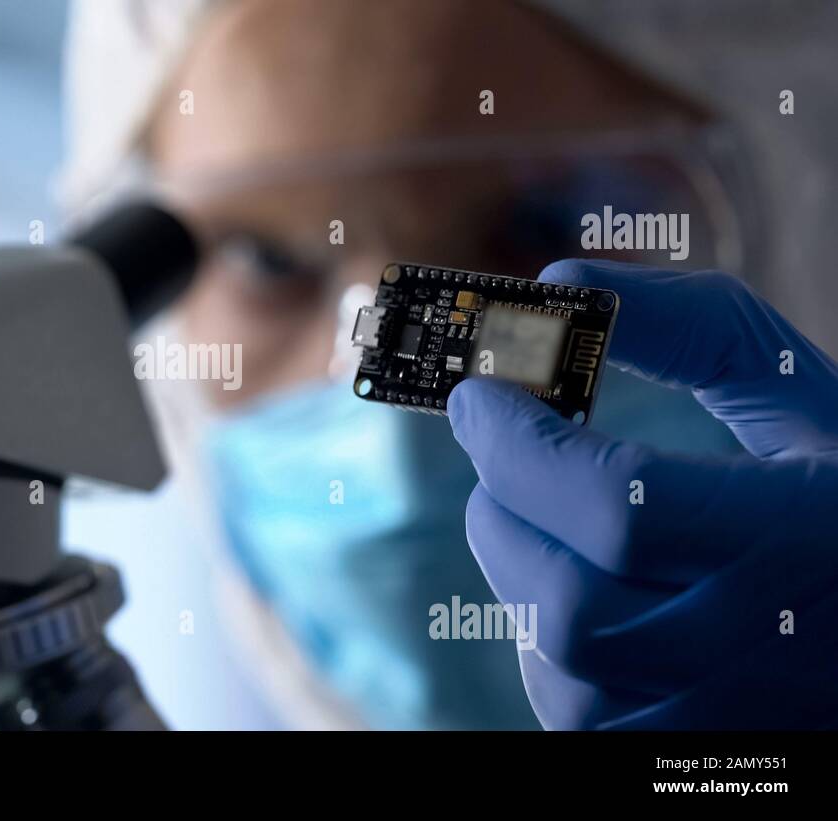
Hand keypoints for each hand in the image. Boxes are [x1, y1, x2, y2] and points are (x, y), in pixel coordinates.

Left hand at [447, 259, 837, 728]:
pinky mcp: (709, 751)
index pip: (619, 505)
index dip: (522, 446)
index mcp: (808, 535)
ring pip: (567, 672)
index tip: (477, 396)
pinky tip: (579, 591)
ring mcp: (741, 716)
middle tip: (501, 457)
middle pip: (573, 604)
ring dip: (520, 578)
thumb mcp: (799, 389)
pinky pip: (583, 721)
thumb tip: (557, 285)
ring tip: (542, 519)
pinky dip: (550, 651)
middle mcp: (776, 646)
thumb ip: (692, 326)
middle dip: (504, 513)